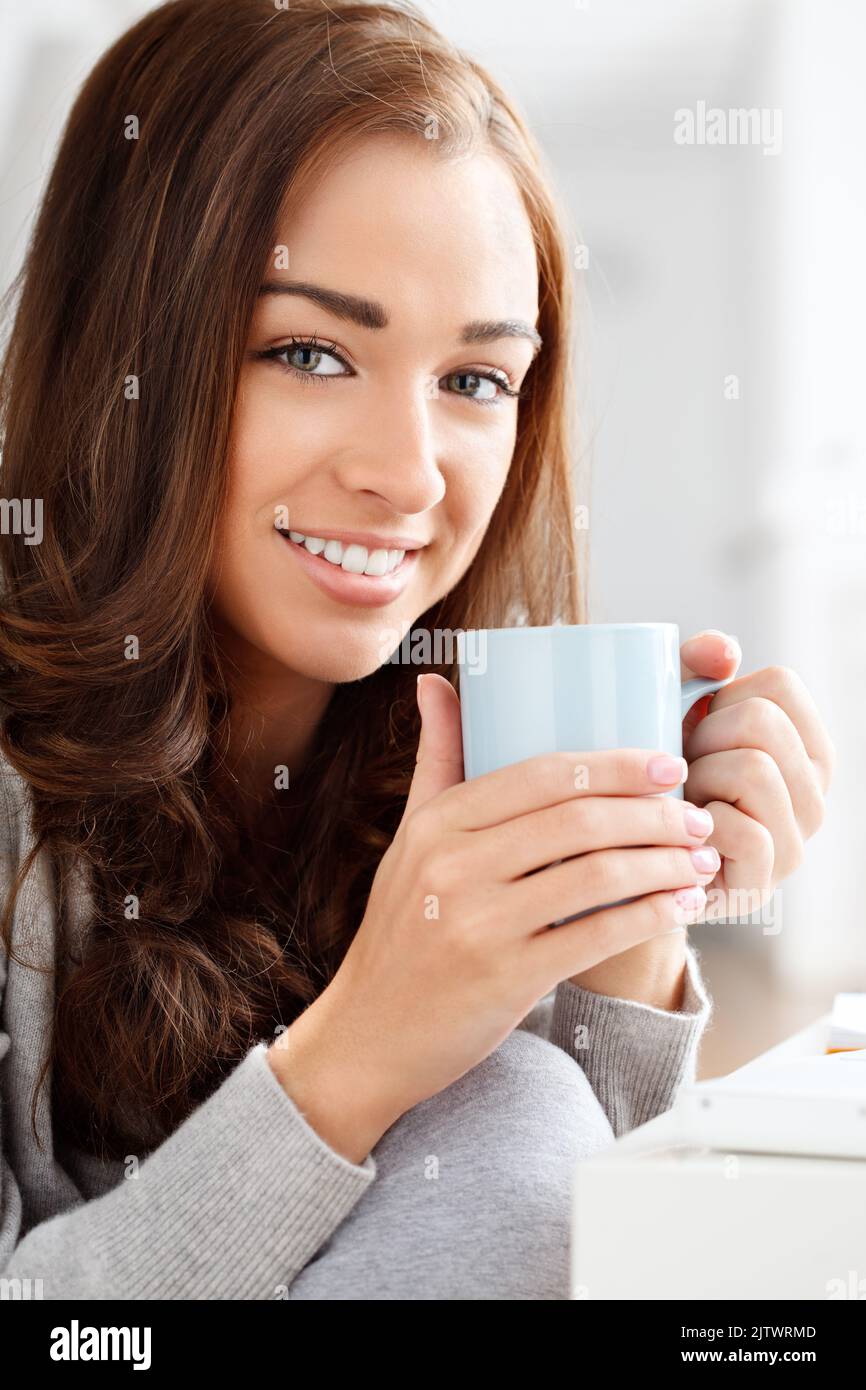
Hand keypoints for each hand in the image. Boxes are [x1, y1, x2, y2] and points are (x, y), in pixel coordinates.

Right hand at [272, 674, 720, 1152]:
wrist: (369, 1033)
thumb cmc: (400, 930)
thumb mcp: (410, 839)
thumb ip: (436, 760)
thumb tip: (435, 682)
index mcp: (438, 823)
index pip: (545, 774)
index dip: (618, 764)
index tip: (669, 764)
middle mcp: (454, 867)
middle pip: (579, 820)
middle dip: (654, 813)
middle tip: (696, 816)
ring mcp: (479, 924)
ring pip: (597, 875)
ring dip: (663, 863)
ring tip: (700, 859)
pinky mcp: (505, 977)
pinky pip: (596, 935)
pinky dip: (650, 915)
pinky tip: (678, 906)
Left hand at [678, 629, 835, 920]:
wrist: (626, 854)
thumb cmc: (659, 776)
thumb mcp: (672, 711)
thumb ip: (694, 665)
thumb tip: (725, 651)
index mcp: (806, 747)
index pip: (781, 683)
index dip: (725, 695)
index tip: (702, 726)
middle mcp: (815, 795)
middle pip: (764, 723)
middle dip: (705, 737)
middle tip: (684, 768)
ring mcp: (796, 844)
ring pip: (755, 770)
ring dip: (699, 779)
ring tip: (684, 799)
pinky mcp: (763, 884)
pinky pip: (742, 830)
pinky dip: (700, 825)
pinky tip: (686, 834)